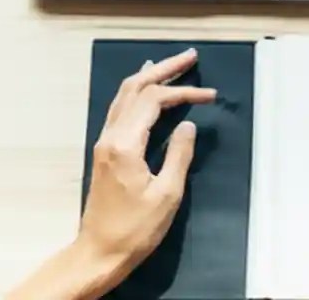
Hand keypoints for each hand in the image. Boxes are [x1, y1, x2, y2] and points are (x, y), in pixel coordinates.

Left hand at [78, 49, 216, 275]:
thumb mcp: (167, 194)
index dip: (183, 92)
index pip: (154, 101)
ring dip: (148, 77)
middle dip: (163, 69)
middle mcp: (110, 136)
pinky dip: (136, 93)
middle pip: (135, 88)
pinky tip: (145, 90)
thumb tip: (188, 125)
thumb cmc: (135, 229)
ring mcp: (104, 142)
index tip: (209, 96)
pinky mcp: (105, 151)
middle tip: (190, 56)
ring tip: (170, 64)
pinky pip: (120, 109)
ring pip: (124, 96)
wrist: (99, 251)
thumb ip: (179, 154)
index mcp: (124, 143)